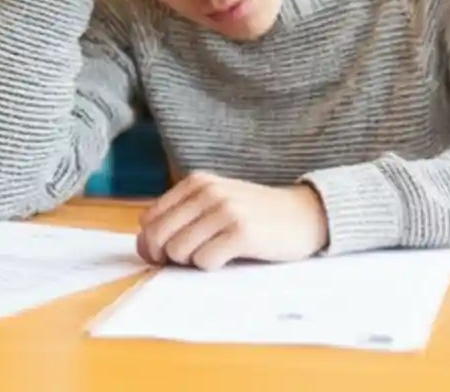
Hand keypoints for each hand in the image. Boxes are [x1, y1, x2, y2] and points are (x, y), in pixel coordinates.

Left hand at [136, 172, 329, 270]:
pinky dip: (213, 266)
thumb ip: (181, 218)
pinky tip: (232, 256)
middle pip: (158, 237)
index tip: (172, 253)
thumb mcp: (215, 203)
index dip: (153, 244)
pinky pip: (204, 261)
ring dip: (193, 262)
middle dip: (169, 257)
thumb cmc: (255, 215)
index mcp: (196, 182)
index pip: (149, 220)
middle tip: (194, 258)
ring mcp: (225, 210)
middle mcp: (208, 191)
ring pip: (179, 251)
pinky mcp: (242, 232)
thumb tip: (144, 247)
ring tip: (218, 252)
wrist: (304, 214)